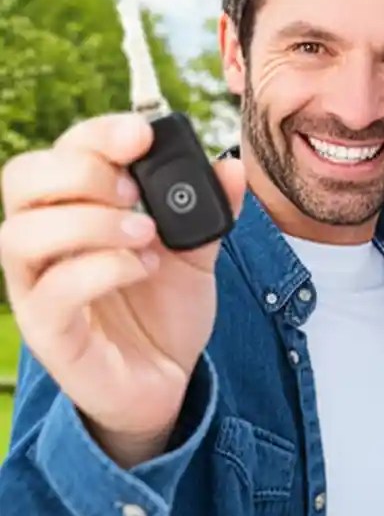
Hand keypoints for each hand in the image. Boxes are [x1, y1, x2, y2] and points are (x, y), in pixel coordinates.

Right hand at [0, 113, 244, 467]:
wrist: (167, 382)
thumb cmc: (164, 310)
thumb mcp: (198, 253)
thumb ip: (211, 210)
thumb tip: (231, 166)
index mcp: (74, 210)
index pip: (60, 153)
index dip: (96, 133)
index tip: (143, 134)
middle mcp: (44, 244)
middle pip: (21, 180)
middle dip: (82, 170)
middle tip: (135, 190)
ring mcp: (38, 289)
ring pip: (20, 235)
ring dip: (88, 221)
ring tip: (145, 232)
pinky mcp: (50, 333)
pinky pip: (51, 294)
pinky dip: (100, 270)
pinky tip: (142, 269)